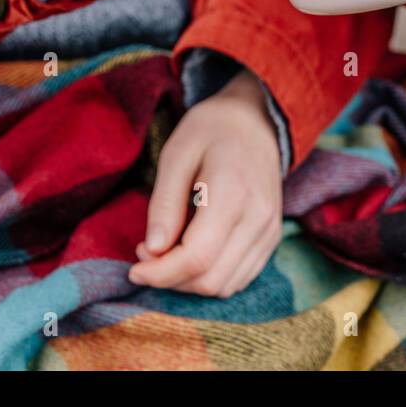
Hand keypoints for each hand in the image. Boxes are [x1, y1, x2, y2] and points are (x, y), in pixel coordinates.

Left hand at [128, 70, 281, 297]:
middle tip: (146, 254)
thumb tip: (152, 251)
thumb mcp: (176, 154)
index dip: (161, 272)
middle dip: (170, 278)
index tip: (134, 268)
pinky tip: (191, 253)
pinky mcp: (272, 238)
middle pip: (211, 279)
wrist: (256, 121)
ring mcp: (269, 231)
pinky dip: (210, 277)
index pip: (197, 256)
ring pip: (225, 285)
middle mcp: (258, 218)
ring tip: (167, 252)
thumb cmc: (210, 131)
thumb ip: (164, 204)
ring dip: (189, 282)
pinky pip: (239, 278)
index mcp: (233, 193)